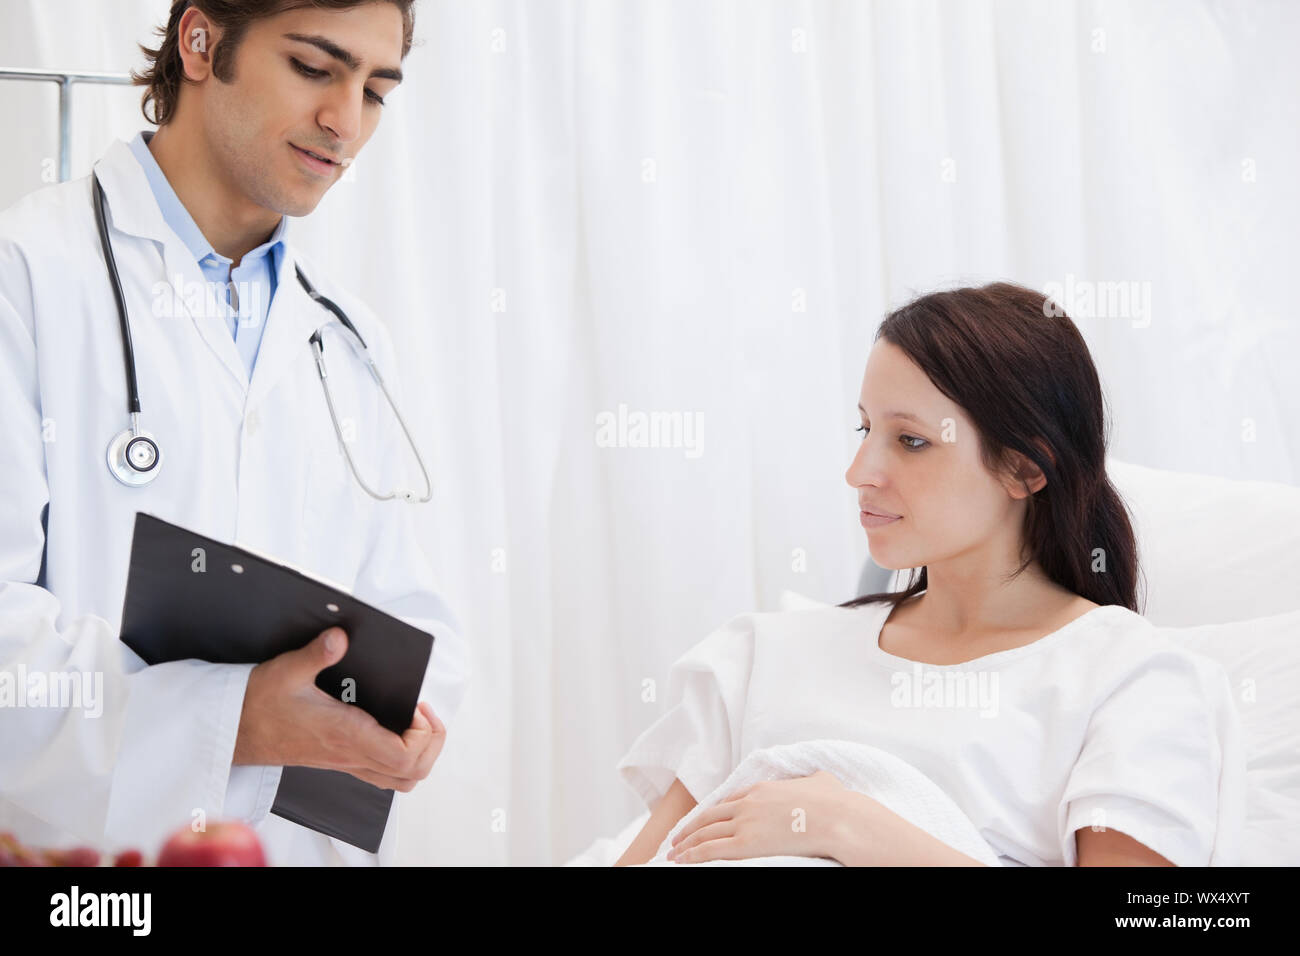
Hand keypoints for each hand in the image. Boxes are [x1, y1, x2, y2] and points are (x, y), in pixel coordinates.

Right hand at [233, 627, 446, 791]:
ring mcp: (346, 761)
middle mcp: (350, 754)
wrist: (234, 731)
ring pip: (400, 779)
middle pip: (412, 773)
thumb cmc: (258, 703)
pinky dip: (400, 756)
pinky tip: (392, 727)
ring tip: (413, 721)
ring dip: (418, 753)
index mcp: (346, 735)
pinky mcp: (339, 761)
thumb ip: (316, 653)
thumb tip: (340, 637)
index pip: (404, 756)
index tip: (418, 706)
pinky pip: (383, 772)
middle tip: (422, 713)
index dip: (425, 735)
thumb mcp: (287, 670)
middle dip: (431, 743)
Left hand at [667, 770, 849, 863]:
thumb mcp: (822, 781)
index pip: (729, 800)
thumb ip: (814, 780)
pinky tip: (681, 860)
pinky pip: (711, 849)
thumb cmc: (836, 803)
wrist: (837, 817)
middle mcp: (748, 803)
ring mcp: (745, 822)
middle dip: (691, 828)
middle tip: (678, 838)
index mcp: (763, 788)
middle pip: (710, 815)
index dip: (713, 812)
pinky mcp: (746, 843)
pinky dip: (692, 854)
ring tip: (674, 852)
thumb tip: (821, 779)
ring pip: (706, 832)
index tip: (703, 819)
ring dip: (686, 843)